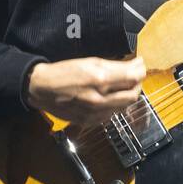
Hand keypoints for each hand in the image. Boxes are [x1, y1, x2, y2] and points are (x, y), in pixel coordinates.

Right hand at [26, 56, 146, 126]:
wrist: (42, 89)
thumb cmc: (63, 72)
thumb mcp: (90, 62)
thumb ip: (114, 66)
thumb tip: (133, 66)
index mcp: (100, 79)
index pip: (133, 77)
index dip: (140, 70)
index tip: (140, 63)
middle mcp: (100, 99)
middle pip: (133, 94)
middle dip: (137, 83)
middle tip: (135, 74)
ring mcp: (95, 113)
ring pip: (124, 106)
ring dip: (128, 94)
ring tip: (123, 84)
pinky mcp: (90, 122)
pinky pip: (112, 114)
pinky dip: (115, 104)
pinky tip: (110, 96)